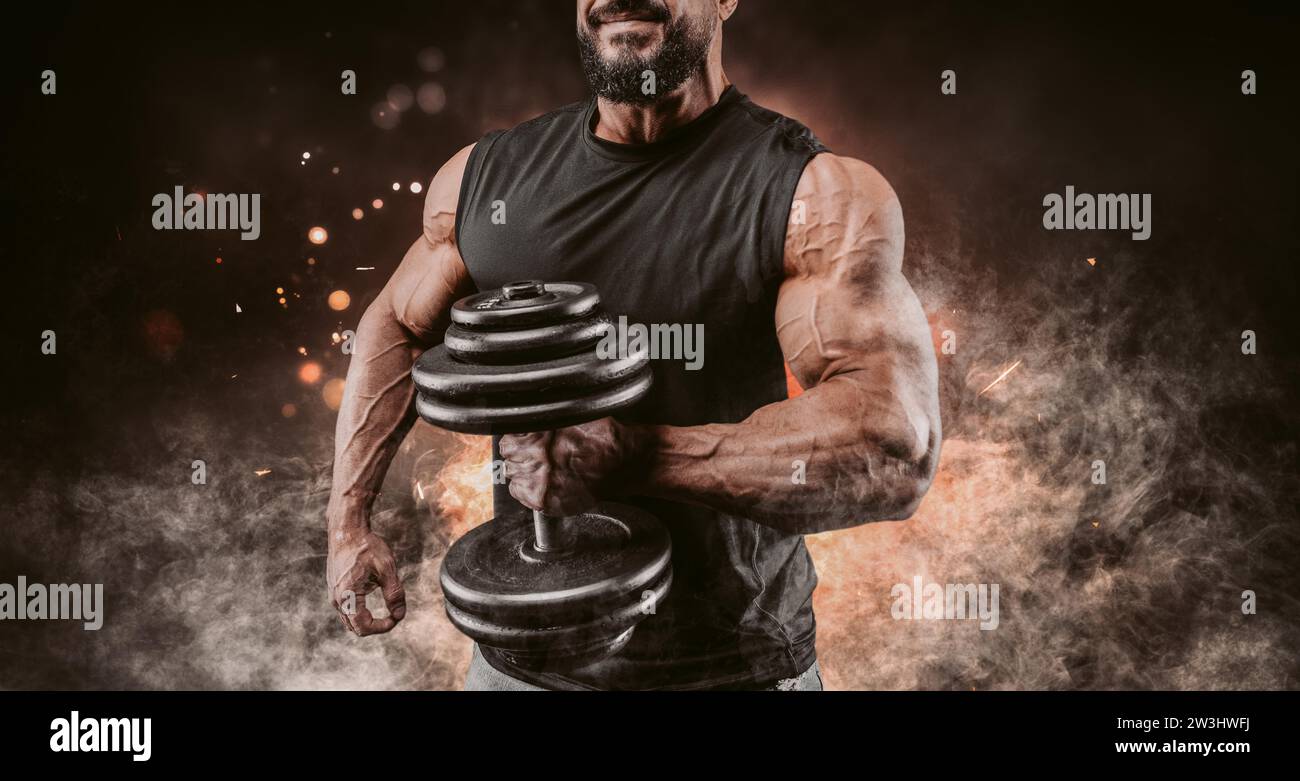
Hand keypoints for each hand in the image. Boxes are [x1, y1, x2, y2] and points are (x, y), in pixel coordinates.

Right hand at [326, 529, 405, 635]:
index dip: (382, 627)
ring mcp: (333, 595)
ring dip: (367, 619)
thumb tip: (400, 615)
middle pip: (355, 627)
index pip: (363, 626)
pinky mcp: (333, 589)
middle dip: (375, 626)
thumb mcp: (386, 568)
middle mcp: (336, 599)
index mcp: (348, 595)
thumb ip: (394, 593)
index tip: (395, 617)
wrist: (346, 530)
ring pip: (349, 620)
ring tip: (385, 606)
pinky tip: (372, 595)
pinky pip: (346, 609)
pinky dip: (360, 610)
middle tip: (393, 614)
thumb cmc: (366, 547)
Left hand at [499, 417, 646, 515]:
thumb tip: (525, 417)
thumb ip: (545, 419)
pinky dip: (528, 490)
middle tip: (537, 456)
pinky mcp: (546, 501)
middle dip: (520, 456)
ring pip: (512, 477)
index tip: (526, 443)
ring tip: (543, 469)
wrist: (622, 464)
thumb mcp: (572, 416)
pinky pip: (522, 495)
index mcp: (539, 435)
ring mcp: (541, 482)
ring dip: (523, 472)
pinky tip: (545, 482)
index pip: (508, 441)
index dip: (518, 441)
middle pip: (508, 459)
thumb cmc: (601, 438)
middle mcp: (537, 458)